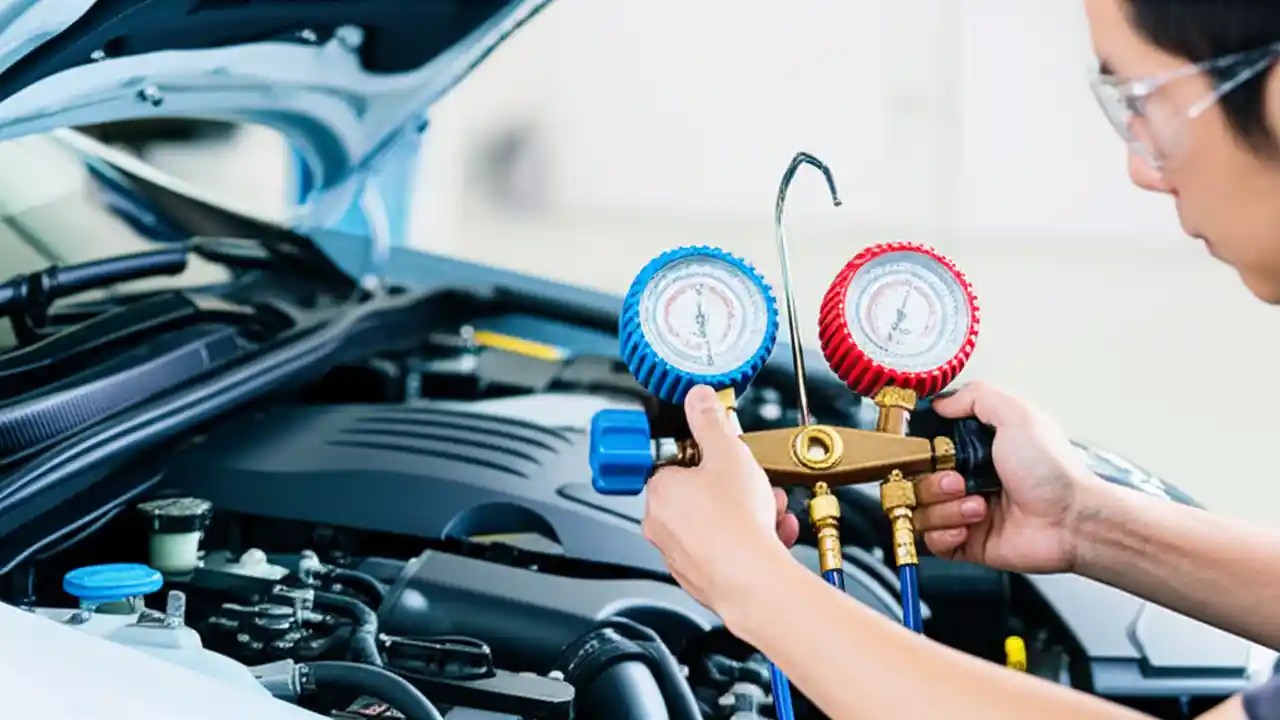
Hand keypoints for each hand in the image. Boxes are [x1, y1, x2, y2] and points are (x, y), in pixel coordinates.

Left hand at [642, 385, 800, 612]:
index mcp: (660, 490)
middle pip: (701, 493)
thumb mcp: (728, 453)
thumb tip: (698, 398)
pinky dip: (750, 540)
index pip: (677, 461)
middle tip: (757, 483)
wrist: (752, 581)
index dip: (709, 456)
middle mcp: (661, 524)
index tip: (726, 457)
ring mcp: (680, 554)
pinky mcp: (701, 577)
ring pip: (717, 522)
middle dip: (736, 485)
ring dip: (749, 512)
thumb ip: (711, 420)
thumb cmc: (735, 523)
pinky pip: (726, 550)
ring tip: (773, 509)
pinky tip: (774, 534)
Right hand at [913, 382, 1106, 573]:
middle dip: (931, 483)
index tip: (925, 451)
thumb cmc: (1054, 472)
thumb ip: (977, 397)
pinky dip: (945, 533)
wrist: (1072, 520)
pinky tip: (969, 525)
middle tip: (957, 482)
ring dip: (943, 508)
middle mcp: (966, 479)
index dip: (919, 452)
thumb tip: (942, 401)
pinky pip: (931, 541)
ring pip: (920, 511)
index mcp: (974, 450)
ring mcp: (964, 512)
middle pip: (915, 481)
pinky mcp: (966, 543)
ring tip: (975, 506)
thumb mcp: (1018, 415)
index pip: (925, 448)